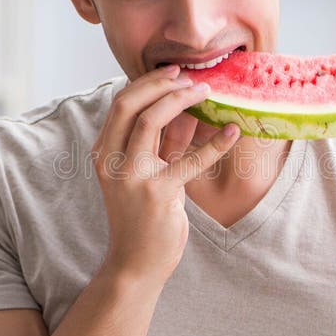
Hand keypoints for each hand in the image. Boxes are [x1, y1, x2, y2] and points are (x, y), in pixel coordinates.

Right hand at [93, 65, 238, 286]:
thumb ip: (158, 143)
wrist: (136, 262)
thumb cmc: (142, 216)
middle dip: (161, 84)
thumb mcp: (144, 173)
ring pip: (151, 120)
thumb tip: (182, 106)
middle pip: (129, 103)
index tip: (174, 73)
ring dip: (181, 100)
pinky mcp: (157, 194)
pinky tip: (232, 131)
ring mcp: (131, 176)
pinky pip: (190, 160)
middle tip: (190, 78)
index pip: (121, 103)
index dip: (148, 82)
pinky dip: (215, 143)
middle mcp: (110, 160)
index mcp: (103, 152)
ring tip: (206, 93)